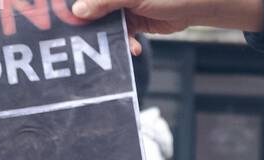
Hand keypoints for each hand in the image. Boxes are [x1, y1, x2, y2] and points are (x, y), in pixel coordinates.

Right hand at [70, 1, 263, 50]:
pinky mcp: (135, 21)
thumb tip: (78, 10)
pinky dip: (127, 44)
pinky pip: (123, 35)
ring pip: (108, 25)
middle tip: (86, 42)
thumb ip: (105, 2)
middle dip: (92, 26)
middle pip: (93, 11)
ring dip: (112, 40)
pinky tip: (134, 50)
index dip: (74, 8)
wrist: (196, 4)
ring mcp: (124, 6)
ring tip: (117, 49)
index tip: (66, 21)